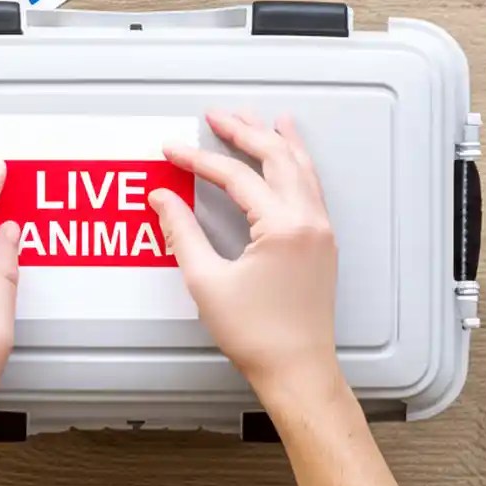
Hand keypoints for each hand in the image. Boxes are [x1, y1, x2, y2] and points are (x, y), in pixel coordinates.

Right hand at [149, 112, 341, 405]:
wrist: (297, 370)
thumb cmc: (258, 336)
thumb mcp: (207, 282)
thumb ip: (182, 232)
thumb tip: (163, 199)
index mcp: (283, 227)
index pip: (236, 176)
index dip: (199, 159)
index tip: (173, 151)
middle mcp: (309, 221)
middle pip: (276, 157)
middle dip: (245, 131)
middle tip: (217, 115)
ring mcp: (320, 231)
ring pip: (300, 167)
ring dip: (276, 140)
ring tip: (260, 118)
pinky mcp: (321, 243)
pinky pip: (310, 187)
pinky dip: (296, 162)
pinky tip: (288, 155)